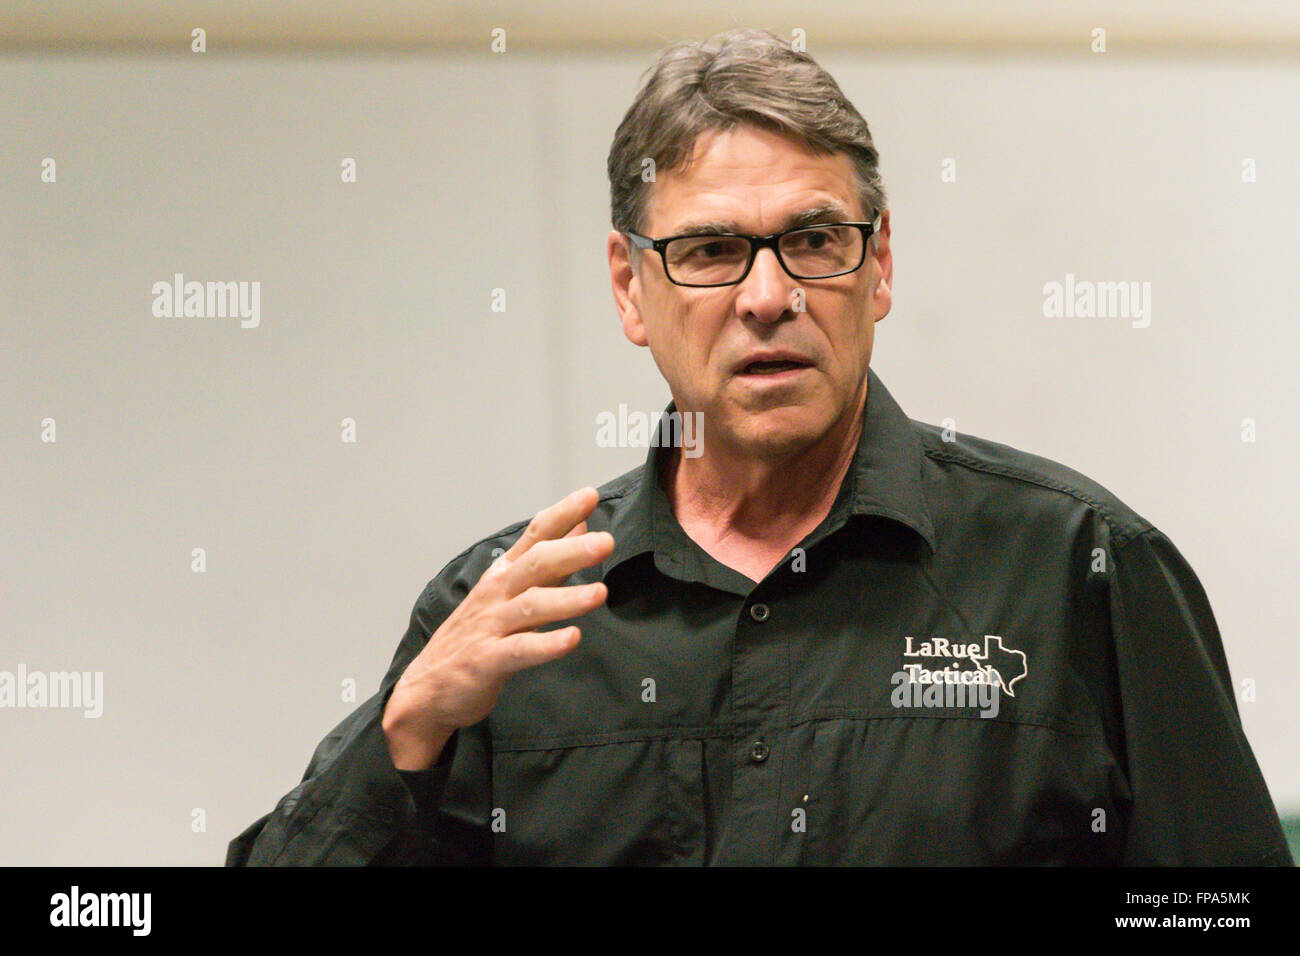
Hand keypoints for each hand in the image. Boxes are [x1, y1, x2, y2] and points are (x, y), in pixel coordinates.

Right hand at [382, 486, 612, 769]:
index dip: (562, 513)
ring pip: (531, 606)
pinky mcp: (488, 660)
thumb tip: (581, 526)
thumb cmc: (477, 633)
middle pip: (536, 565)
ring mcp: (491, 625)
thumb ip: (549, 560)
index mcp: (504, 573)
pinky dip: (546, 645)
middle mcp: (498, 593)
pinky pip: (520, 650)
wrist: (429, 687)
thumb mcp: (510, 589)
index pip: (535, 535)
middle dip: (571, 552)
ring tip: (600, 593)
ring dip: (566, 599)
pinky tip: (572, 639)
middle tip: (605, 543)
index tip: (589, 495)